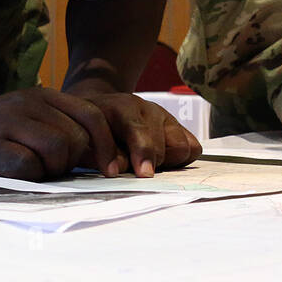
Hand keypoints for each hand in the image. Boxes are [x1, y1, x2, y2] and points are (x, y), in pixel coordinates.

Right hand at [0, 88, 120, 179]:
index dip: (106, 145)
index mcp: (44, 96)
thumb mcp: (29, 119)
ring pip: (59, 150)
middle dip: (73, 163)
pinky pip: (29, 166)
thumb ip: (61, 127)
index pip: (93, 116)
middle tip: (50, 170)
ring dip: (52, 170)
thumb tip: (104, 158)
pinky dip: (28, 177)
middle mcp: (29, 103)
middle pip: (78, 138)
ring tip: (31, 171)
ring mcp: (9, 122)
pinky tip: (13, 174)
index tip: (108, 169)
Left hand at [81, 93, 202, 176]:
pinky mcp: (176, 126)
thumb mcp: (88, 138)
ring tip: (148, 164)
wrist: (100, 110)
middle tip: (136, 171)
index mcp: (123, 107)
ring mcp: (165, 116)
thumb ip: (102, 153)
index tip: (139, 174)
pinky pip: (192, 147)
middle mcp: (148, 108)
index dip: (140, 154)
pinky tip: (162, 160)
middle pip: (164, 146)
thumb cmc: (91, 130)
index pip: (139, 131)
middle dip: (151, 163)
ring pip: (182, 148)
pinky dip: (179, 158)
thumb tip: (118, 169)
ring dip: (167, 161)